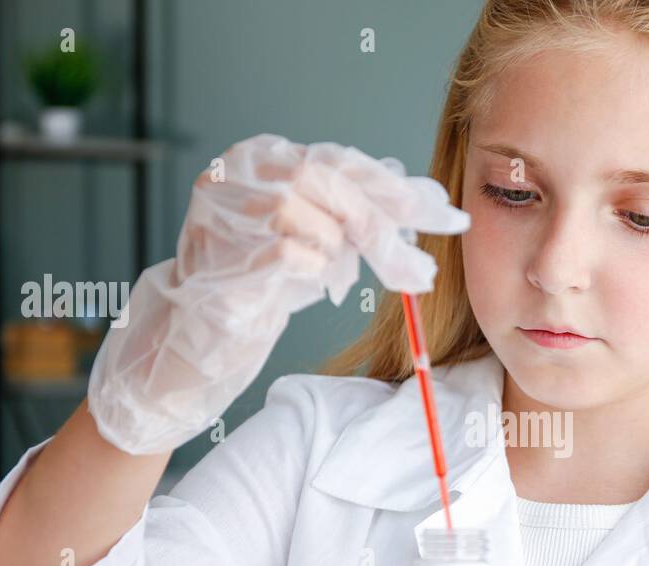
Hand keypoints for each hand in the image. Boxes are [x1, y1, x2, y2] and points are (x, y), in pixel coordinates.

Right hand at [86, 133, 469, 454]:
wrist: (202, 329)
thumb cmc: (265, 281)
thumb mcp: (324, 237)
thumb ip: (365, 210)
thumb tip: (431, 196)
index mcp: (264, 154)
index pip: (345, 161)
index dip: (398, 190)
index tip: (447, 215)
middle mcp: (240, 170)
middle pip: (333, 183)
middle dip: (385, 227)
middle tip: (422, 269)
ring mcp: (224, 208)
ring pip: (314, 216)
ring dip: (336, 253)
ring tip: (330, 276)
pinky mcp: (220, 251)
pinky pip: (293, 256)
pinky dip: (311, 272)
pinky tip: (304, 281)